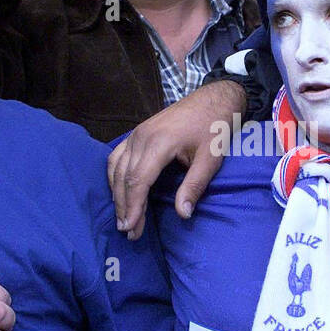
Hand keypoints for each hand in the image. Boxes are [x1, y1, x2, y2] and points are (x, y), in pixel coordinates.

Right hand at [107, 80, 245, 239]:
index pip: (138, 180)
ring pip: (116, 167)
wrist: (213, 99)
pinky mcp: (137, 132)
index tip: (131, 228)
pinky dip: (115, 176)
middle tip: (129, 231)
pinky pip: (117, 156)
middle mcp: (141, 137)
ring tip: (124, 217)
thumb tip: (183, 214)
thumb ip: (194, 186)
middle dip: (124, 206)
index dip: (133, 206)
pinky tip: (120, 191)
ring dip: (117, 193)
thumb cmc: (214, 128)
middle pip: (124, 177)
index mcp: (159, 142)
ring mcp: (136, 133)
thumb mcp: (211, 159)